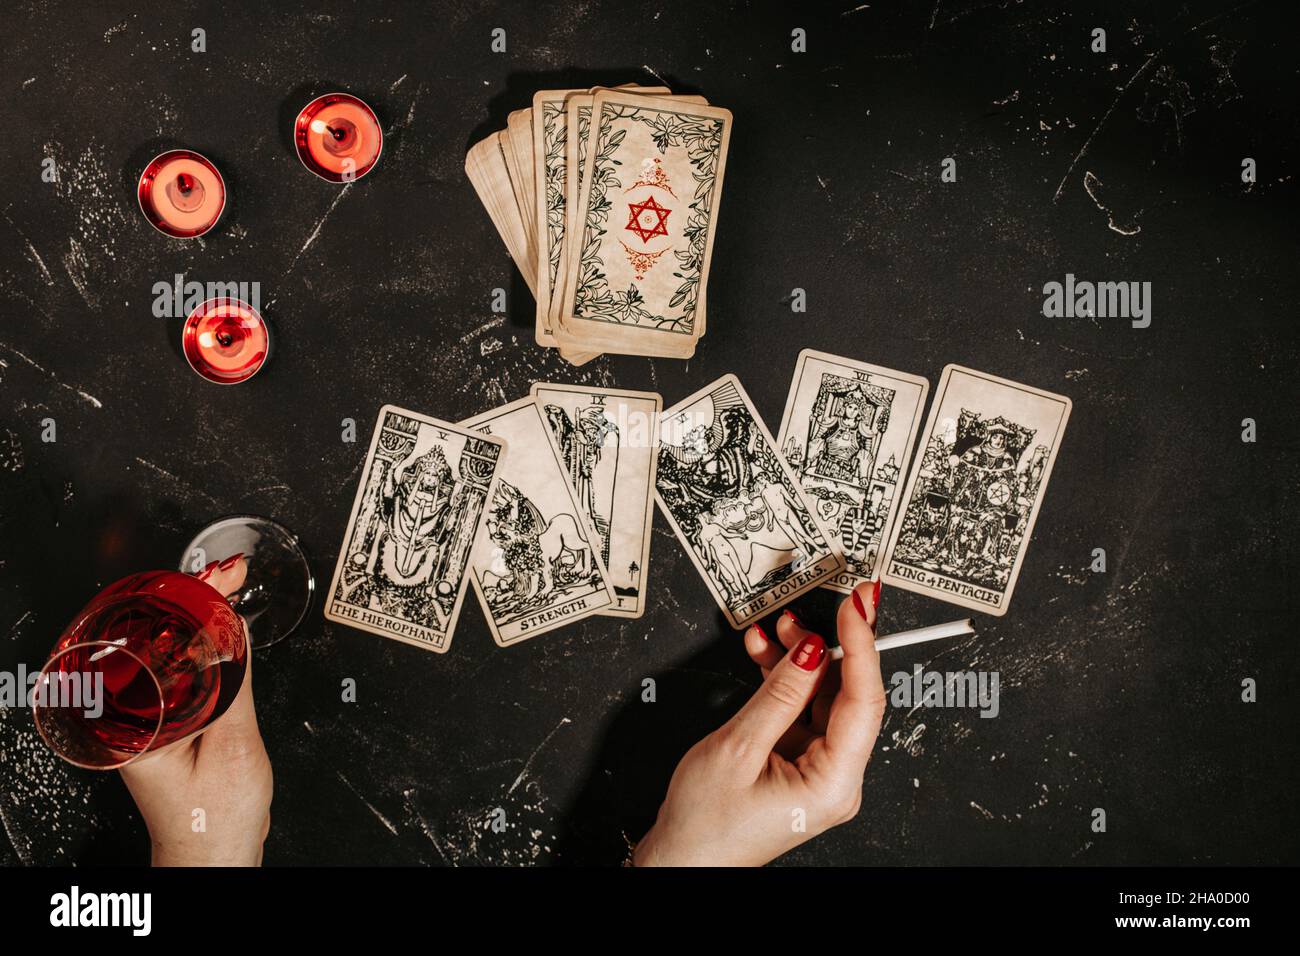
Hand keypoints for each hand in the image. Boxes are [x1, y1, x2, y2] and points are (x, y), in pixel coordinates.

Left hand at [118, 557, 272, 866]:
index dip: (188, 602)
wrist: (217, 855)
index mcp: (133, 726)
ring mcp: (147, 723)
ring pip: (169, 656)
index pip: (152, 644)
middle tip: (231, 573)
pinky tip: (222, 630)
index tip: (220, 577)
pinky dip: (205, 646)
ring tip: (228, 588)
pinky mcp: (168, 725)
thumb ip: (233, 685)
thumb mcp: (234, 744)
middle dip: (195, 601)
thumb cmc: (216, 819)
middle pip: (156, 643)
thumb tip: (233, 632)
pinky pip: (183, 674)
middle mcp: (131, 721)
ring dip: (201, 620)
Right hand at [633, 580, 884, 865]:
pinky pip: (802, 711)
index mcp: (834, 785)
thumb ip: (780, 693)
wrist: (679, 861)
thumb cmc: (704, 825)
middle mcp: (836, 779)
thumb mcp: (738, 748)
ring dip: (799, 660)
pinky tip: (766, 654)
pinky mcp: (800, 763)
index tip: (855, 608)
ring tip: (776, 628)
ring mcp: (819, 771)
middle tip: (815, 607)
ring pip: (822, 698)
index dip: (860, 646)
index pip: (863, 701)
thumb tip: (811, 649)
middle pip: (847, 696)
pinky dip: (784, 681)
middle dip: (825, 647)